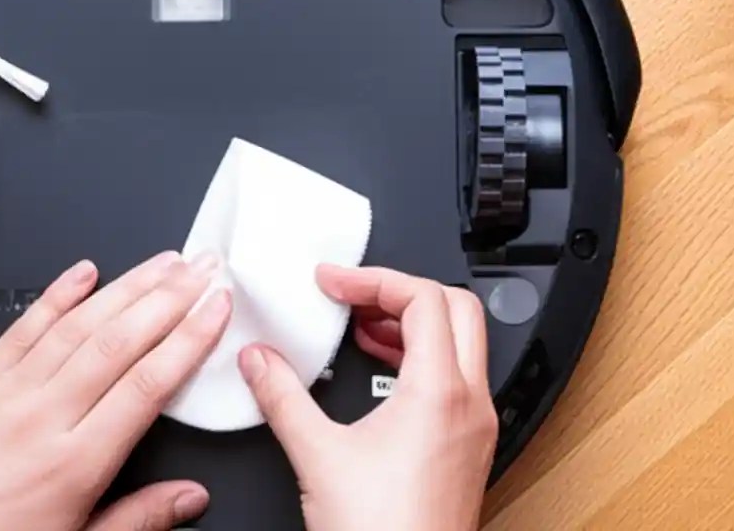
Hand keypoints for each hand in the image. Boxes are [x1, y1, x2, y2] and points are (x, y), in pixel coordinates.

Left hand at [0, 251, 231, 530]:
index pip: (147, 384)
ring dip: (127, 287)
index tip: (216, 308)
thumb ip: (137, 520)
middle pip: (119, 341)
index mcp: (73, 463)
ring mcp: (9, 392)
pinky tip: (83, 272)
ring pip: (78, 324)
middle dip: (169, 297)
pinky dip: (57, 294)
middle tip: (203, 268)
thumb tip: (189, 499)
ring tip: (163, 262)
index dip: (190, 339)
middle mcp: (42, 417)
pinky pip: (24, 326)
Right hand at [238, 265, 497, 530]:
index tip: (333, 282)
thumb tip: (258, 361)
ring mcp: (475, 427)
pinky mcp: (469, 449)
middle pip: (456, 309)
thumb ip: (281, 396)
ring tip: (362, 327)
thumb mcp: (316, 455)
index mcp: (438, 392)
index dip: (373, 278)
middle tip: (354, 294)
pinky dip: (422, 360)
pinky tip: (381, 375)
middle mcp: (469, 404)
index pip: (423, 298)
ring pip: (461, 344)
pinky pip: (457, 380)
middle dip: (401, 292)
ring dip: (414, 325)